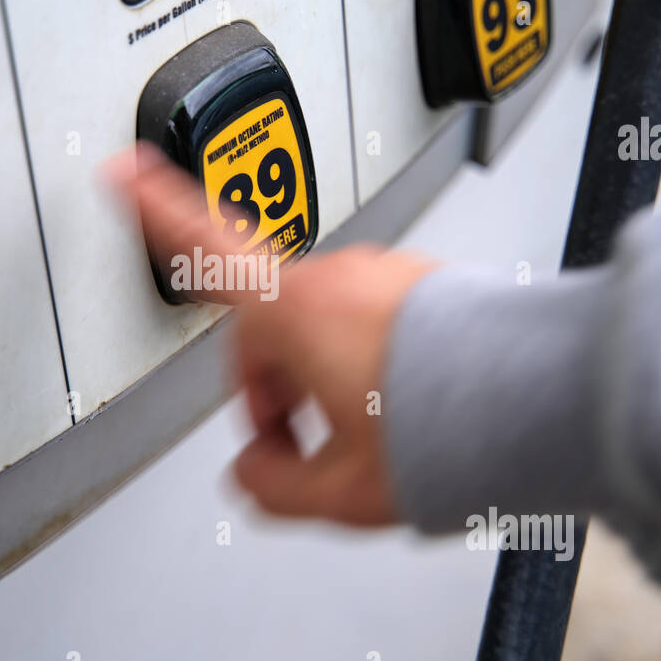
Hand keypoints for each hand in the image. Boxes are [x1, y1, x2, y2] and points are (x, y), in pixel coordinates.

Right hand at [106, 143, 435, 525]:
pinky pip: (376, 321)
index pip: (201, 250)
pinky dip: (376, 359)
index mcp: (293, 313)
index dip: (154, 209)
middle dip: (276, 385)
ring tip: (373, 429)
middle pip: (269, 326)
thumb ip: (271, 485)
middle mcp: (337, 279)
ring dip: (329, 375)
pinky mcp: (426, 284)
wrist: (538, 401)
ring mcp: (385, 276)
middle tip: (304, 442)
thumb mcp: (339, 491)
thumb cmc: (445, 431)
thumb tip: (255, 472)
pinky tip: (406, 404)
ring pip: (326, 327)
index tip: (122, 168)